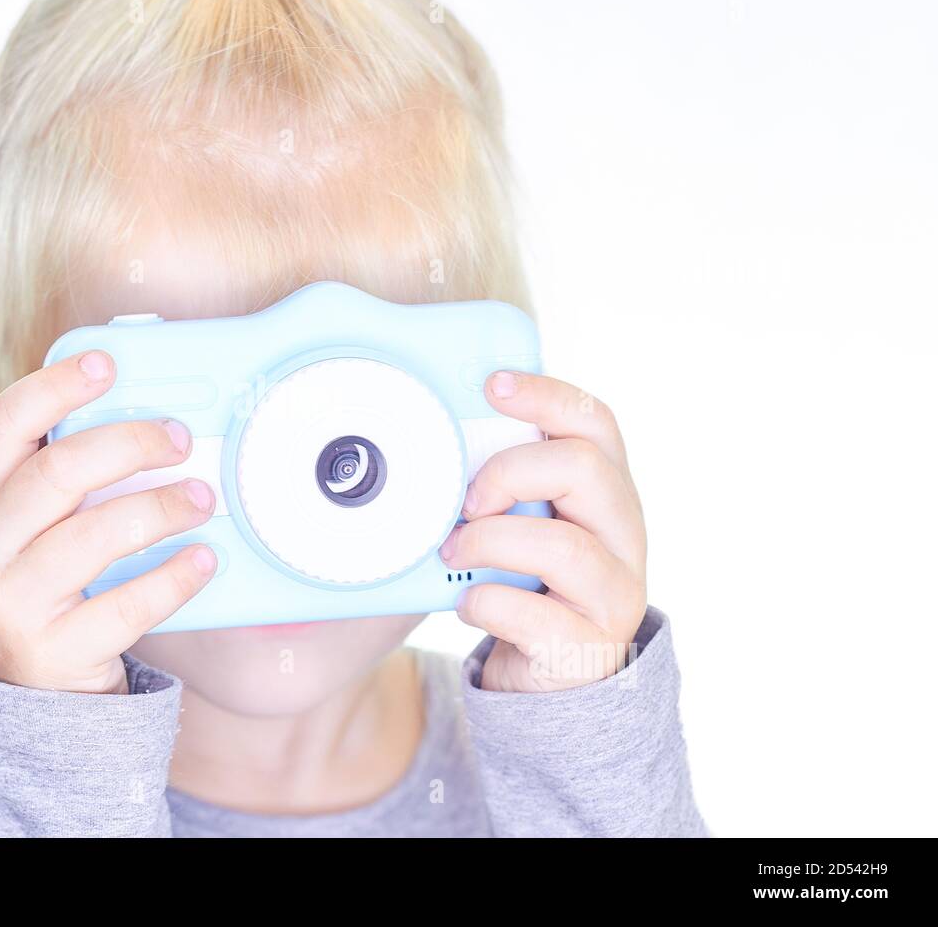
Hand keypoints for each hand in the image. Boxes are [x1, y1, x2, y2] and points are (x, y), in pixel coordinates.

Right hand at [0, 350, 216, 693]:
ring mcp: (11, 603)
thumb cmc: (40, 585)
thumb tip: (146, 417)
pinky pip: (123, 607)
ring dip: (158, 509)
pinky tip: (204, 560)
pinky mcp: (53, 652)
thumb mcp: (27, 527)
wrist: (22, 695)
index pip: (3, 425)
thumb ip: (63, 478)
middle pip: (55, 474)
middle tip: (178, 438)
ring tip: (202, 497)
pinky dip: (171, 579)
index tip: (107, 363)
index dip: (54, 387)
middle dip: (126, 445)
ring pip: (91, 538)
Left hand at [442, 371, 647, 691]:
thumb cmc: (528, 587)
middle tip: (468, 500)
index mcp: (609, 493)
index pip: (596, 422)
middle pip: (585, 467)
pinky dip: (485, 604)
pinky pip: (532, 614)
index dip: (546, 395)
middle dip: (510, 471)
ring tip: (454, 551)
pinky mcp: (586, 648)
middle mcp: (626, 538)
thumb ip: (507, 482)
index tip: (492, 385)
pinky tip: (468, 604)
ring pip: (560, 545)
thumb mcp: (525, 522)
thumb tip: (445, 428)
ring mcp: (614, 595)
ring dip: (489, 541)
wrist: (548, 687)